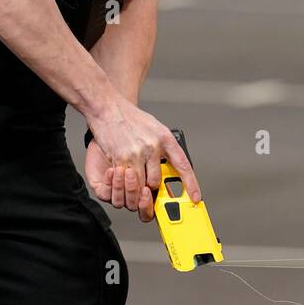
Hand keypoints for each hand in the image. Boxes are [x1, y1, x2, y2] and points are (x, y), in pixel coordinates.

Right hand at [85, 93, 200, 209]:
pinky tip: (123, 170)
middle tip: (145, 179)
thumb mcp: (156, 128)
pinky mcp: (122, 158)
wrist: (108, 108)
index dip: (191, 184)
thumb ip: (164, 147)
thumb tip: (171, 166)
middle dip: (151, 185)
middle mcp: (153, 146)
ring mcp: (137, 153)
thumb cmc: (131, 118)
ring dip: (138, 184)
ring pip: (142, 184)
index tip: (195, 196)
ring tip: (133, 172)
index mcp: (165, 138)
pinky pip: (127, 180)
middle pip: (157, 181)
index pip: (183, 165)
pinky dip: (125, 181)